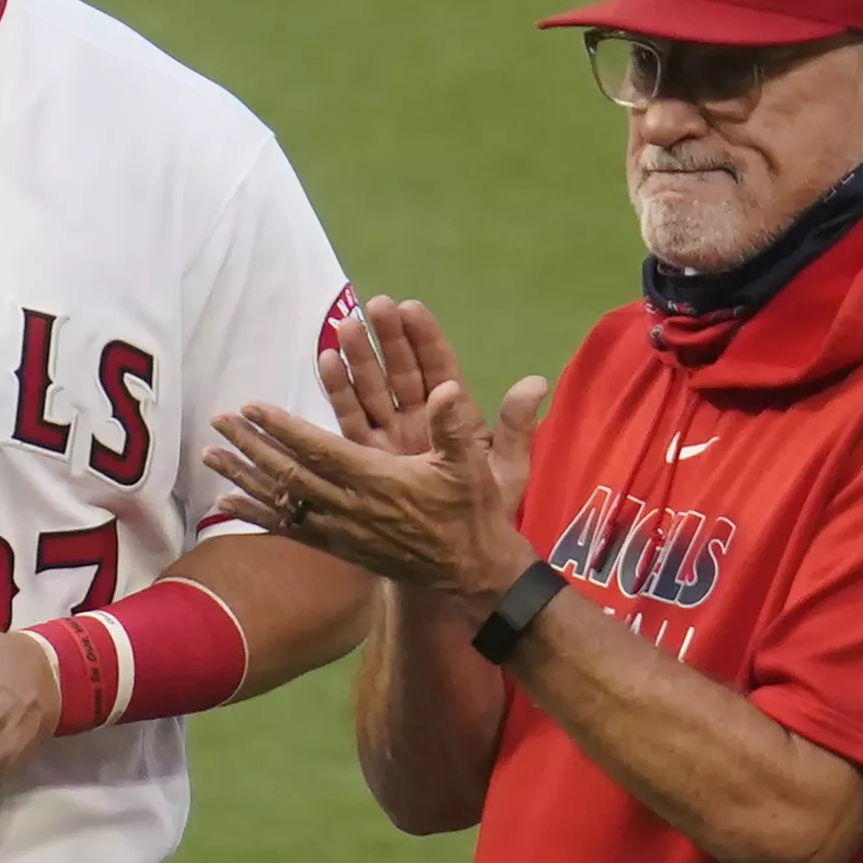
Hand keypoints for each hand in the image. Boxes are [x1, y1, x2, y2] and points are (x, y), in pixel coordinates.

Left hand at [205, 374, 548, 599]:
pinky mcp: (336, 547)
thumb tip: (448, 388)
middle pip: (288, 473)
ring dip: (242, 474)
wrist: (467, 573)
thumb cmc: (470, 513)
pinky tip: (225, 502)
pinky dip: (254, 513)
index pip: (319, 450)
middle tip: (218, 420)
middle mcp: (350, 507)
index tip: (251, 406)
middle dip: (251, 444)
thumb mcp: (473, 466)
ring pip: (280, 500)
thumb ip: (455, 427)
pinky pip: (287, 528)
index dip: (283, 428)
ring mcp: (339, 531)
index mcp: (377, 481)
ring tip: (209, 453)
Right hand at [325, 300, 534, 517]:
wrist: (453, 557)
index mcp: (456, 418)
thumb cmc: (484, 512)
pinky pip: (351, 417)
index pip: (439, 368)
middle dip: (387, 338)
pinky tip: (326, 361)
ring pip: (373, 388)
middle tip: (372, 305)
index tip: (410, 308)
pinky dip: (340, 389)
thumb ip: (516, 428)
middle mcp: (421, 420)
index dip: (425, 339)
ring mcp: (391, 435)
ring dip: (358, 356)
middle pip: (402, 371)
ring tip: (344, 324)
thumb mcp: (507, 470)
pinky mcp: (367, 454)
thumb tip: (536, 382)